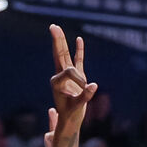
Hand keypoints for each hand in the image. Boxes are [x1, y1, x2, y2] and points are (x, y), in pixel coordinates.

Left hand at [45, 25, 96, 146]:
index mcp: (57, 81)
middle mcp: (60, 76)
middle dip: (57, 40)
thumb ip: (84, 96)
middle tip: (53, 26)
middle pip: (59, 54)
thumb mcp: (78, 106)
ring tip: (57, 28)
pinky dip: (79, 51)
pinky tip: (79, 40)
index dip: (79, 79)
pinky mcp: (76, 77)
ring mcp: (67, 75)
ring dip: (62, 42)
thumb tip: (93, 85)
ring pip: (66, 55)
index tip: (85, 89)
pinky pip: (78, 61)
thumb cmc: (71, 115)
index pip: (70, 71)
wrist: (70, 120)